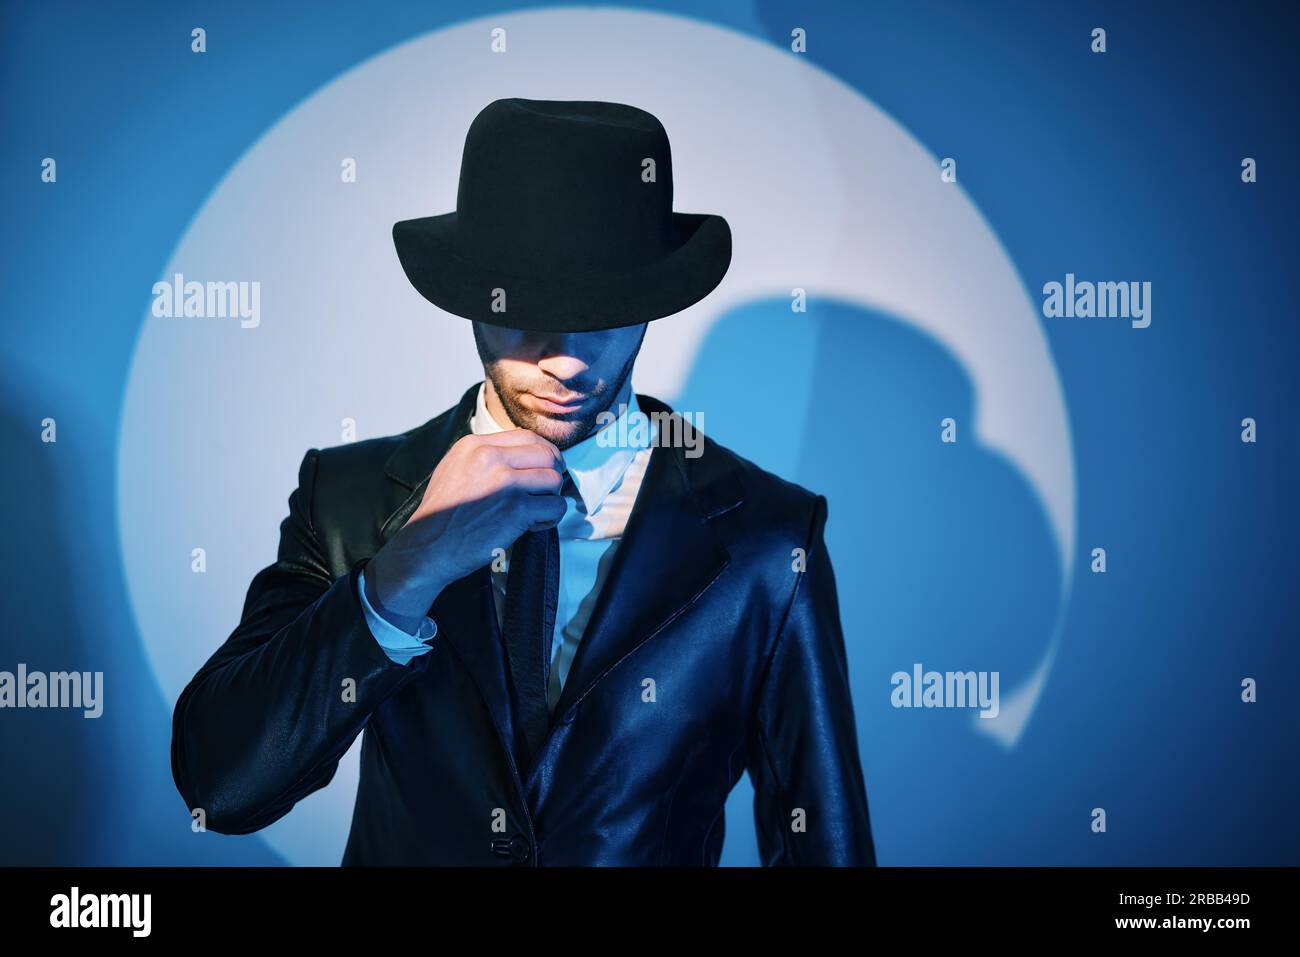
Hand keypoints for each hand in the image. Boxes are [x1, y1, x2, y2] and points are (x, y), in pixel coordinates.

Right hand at [363, 429, 565, 629]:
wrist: (427, 547)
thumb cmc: (441, 516)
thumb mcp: (454, 468)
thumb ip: (484, 456)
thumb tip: (520, 455)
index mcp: (475, 445)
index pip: (528, 437)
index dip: (544, 453)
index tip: (545, 468)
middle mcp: (490, 457)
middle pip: (547, 454)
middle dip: (553, 473)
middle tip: (545, 492)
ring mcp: (505, 482)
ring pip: (554, 479)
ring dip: (551, 497)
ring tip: (535, 512)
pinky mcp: (516, 509)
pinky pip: (555, 506)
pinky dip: (550, 518)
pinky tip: (533, 526)